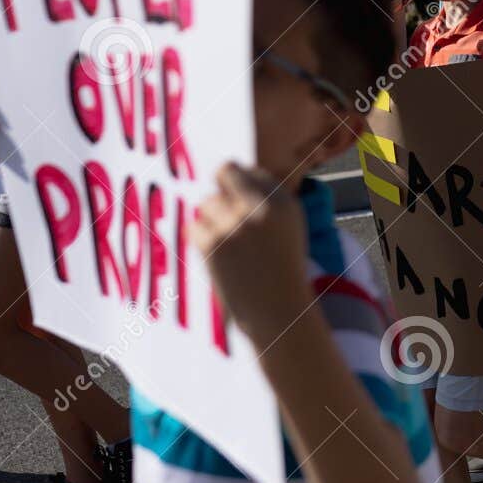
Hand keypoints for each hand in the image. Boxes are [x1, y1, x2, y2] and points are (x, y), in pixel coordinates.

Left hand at [191, 163, 311, 343]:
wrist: (276, 311)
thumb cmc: (282, 269)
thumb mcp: (288, 227)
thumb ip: (264, 198)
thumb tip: (226, 172)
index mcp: (283, 202)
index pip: (250, 170)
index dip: (242, 185)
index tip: (243, 204)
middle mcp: (259, 208)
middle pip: (224, 173)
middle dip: (223, 192)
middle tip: (228, 218)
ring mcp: (234, 224)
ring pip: (207, 202)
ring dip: (212, 218)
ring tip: (230, 243)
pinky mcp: (212, 243)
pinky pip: (194, 226)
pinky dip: (202, 239)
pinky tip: (220, 255)